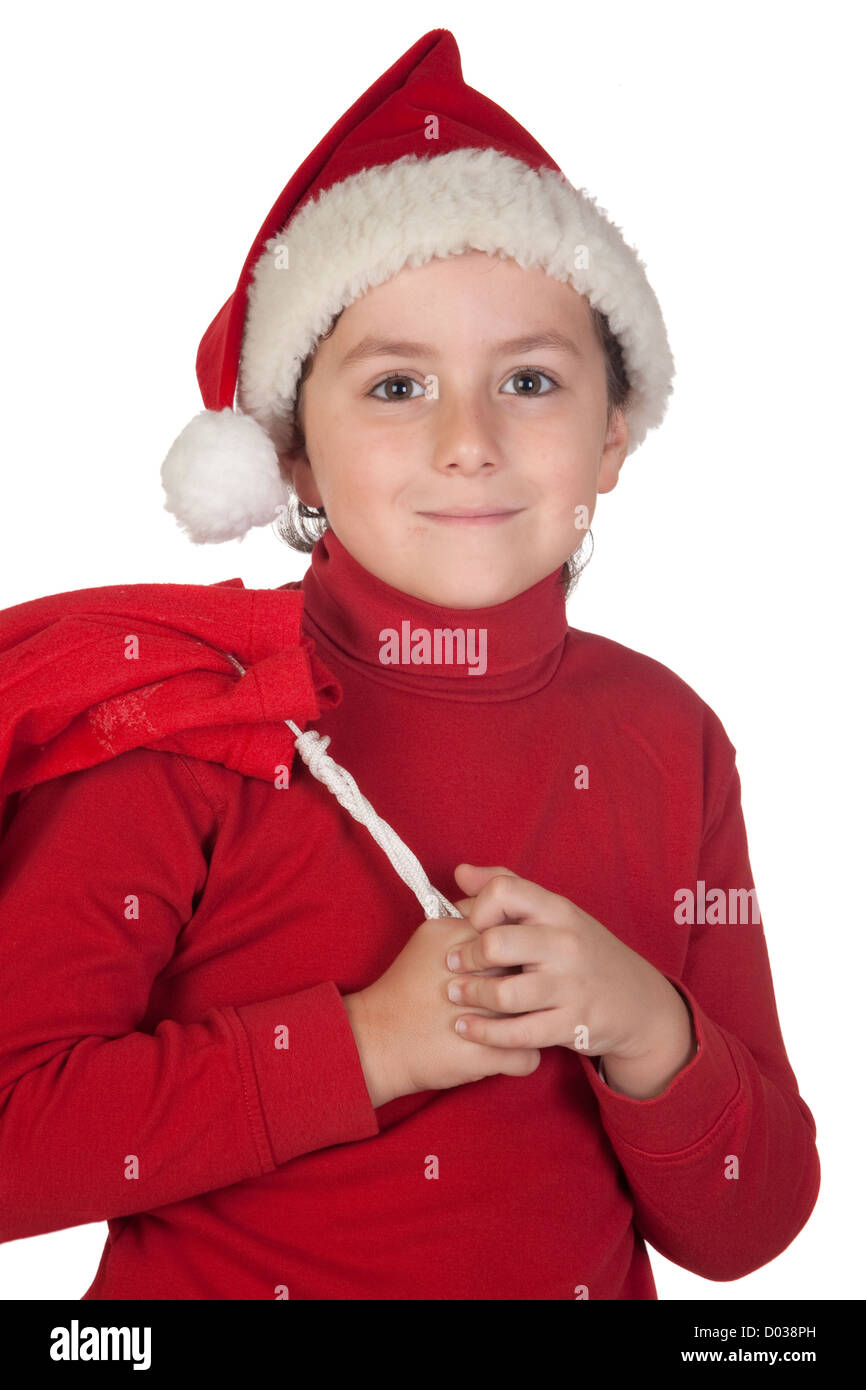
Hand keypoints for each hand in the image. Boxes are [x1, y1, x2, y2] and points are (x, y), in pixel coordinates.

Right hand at [350, 909, 541, 1105]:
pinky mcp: (488, 1055)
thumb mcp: (432, 937)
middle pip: (531, 975)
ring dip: (526, 1023)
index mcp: (469, 940)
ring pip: (536, 1017)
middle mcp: (484, 973)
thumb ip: (468, 917)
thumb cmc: (405, 988)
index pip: (518, 935)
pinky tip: (500, 1052)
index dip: (516, 954)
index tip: (503, 967)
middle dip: (524, 986)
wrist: (377, 1038)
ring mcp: (489, 1016)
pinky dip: (519, 1060)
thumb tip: (497, 910)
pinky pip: (530, 1059)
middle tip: (504, 998)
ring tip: (505, 1025)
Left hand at [444, 865, 694, 1078]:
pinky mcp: (572, 1024)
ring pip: (504, 993)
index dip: (477, 907)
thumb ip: (508, 889)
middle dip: (467, 955)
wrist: (640, 1003)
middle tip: (453, 963)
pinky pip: (518, 1033)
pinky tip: (466, 1028)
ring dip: (470, 996)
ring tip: (454, 994)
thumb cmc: (583, 952)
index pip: (504, 891)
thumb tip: (460, 872)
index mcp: (558, 910)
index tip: (471, 925)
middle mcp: (566, 944)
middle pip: (497, 943)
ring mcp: (571, 986)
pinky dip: (485, 1033)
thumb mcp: (555, 914)